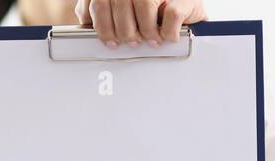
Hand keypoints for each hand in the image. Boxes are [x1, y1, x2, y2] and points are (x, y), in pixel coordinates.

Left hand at [75, 0, 206, 48]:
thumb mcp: (126, 7)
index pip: (99, 1)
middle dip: (123, 30)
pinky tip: (167, 36)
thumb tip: (87, 26)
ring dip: (145, 31)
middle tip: (131, 42)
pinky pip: (170, 15)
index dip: (102, 24)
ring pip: (143, 6)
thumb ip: (105, 10)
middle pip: (119, 3)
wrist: (187, 3)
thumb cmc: (156, 8)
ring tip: (150, 41)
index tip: (108, 40)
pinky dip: (167, 32)